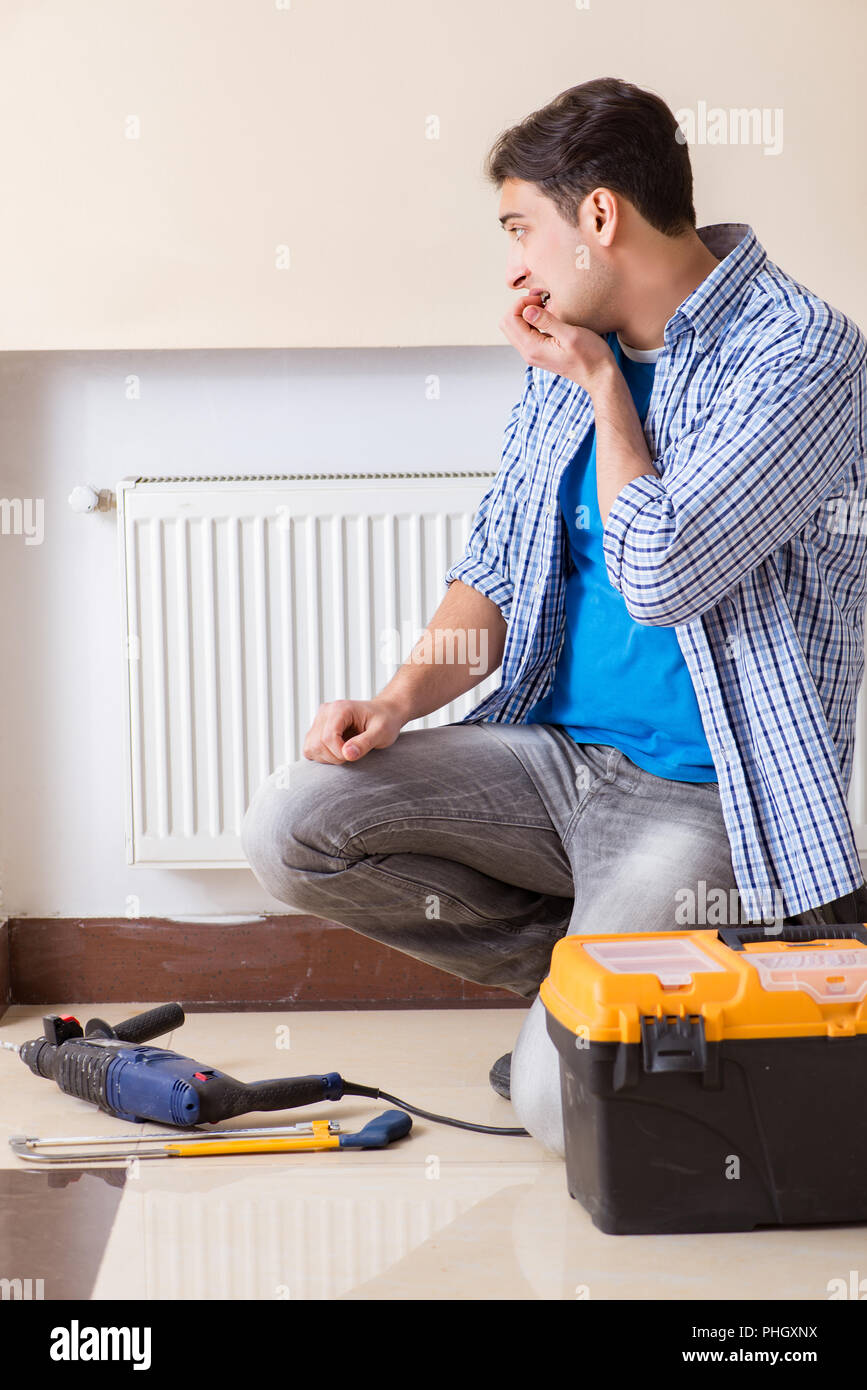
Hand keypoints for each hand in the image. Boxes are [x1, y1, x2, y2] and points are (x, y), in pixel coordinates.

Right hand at [302, 697, 404, 763]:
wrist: (385, 714)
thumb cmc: (385, 720)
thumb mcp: (382, 732)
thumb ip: (365, 742)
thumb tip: (347, 754)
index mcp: (340, 708)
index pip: (328, 737)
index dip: (339, 753)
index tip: (355, 754)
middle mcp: (325, 712)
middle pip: (316, 744)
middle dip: (334, 757)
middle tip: (353, 753)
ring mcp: (319, 720)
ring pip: (310, 748)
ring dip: (327, 758)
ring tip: (346, 751)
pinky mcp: (317, 730)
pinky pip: (310, 749)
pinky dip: (322, 756)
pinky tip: (338, 752)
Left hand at [499, 290, 615, 392]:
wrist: (599, 376)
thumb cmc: (590, 356)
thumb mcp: (570, 335)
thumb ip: (547, 322)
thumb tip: (527, 310)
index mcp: (533, 348)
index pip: (510, 319)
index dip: (522, 304)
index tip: (541, 299)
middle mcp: (528, 353)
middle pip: (507, 324)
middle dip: (520, 307)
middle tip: (541, 301)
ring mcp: (533, 354)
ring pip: (515, 329)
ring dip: (525, 314)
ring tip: (546, 307)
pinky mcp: (540, 353)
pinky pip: (526, 334)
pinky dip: (532, 322)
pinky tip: (549, 317)